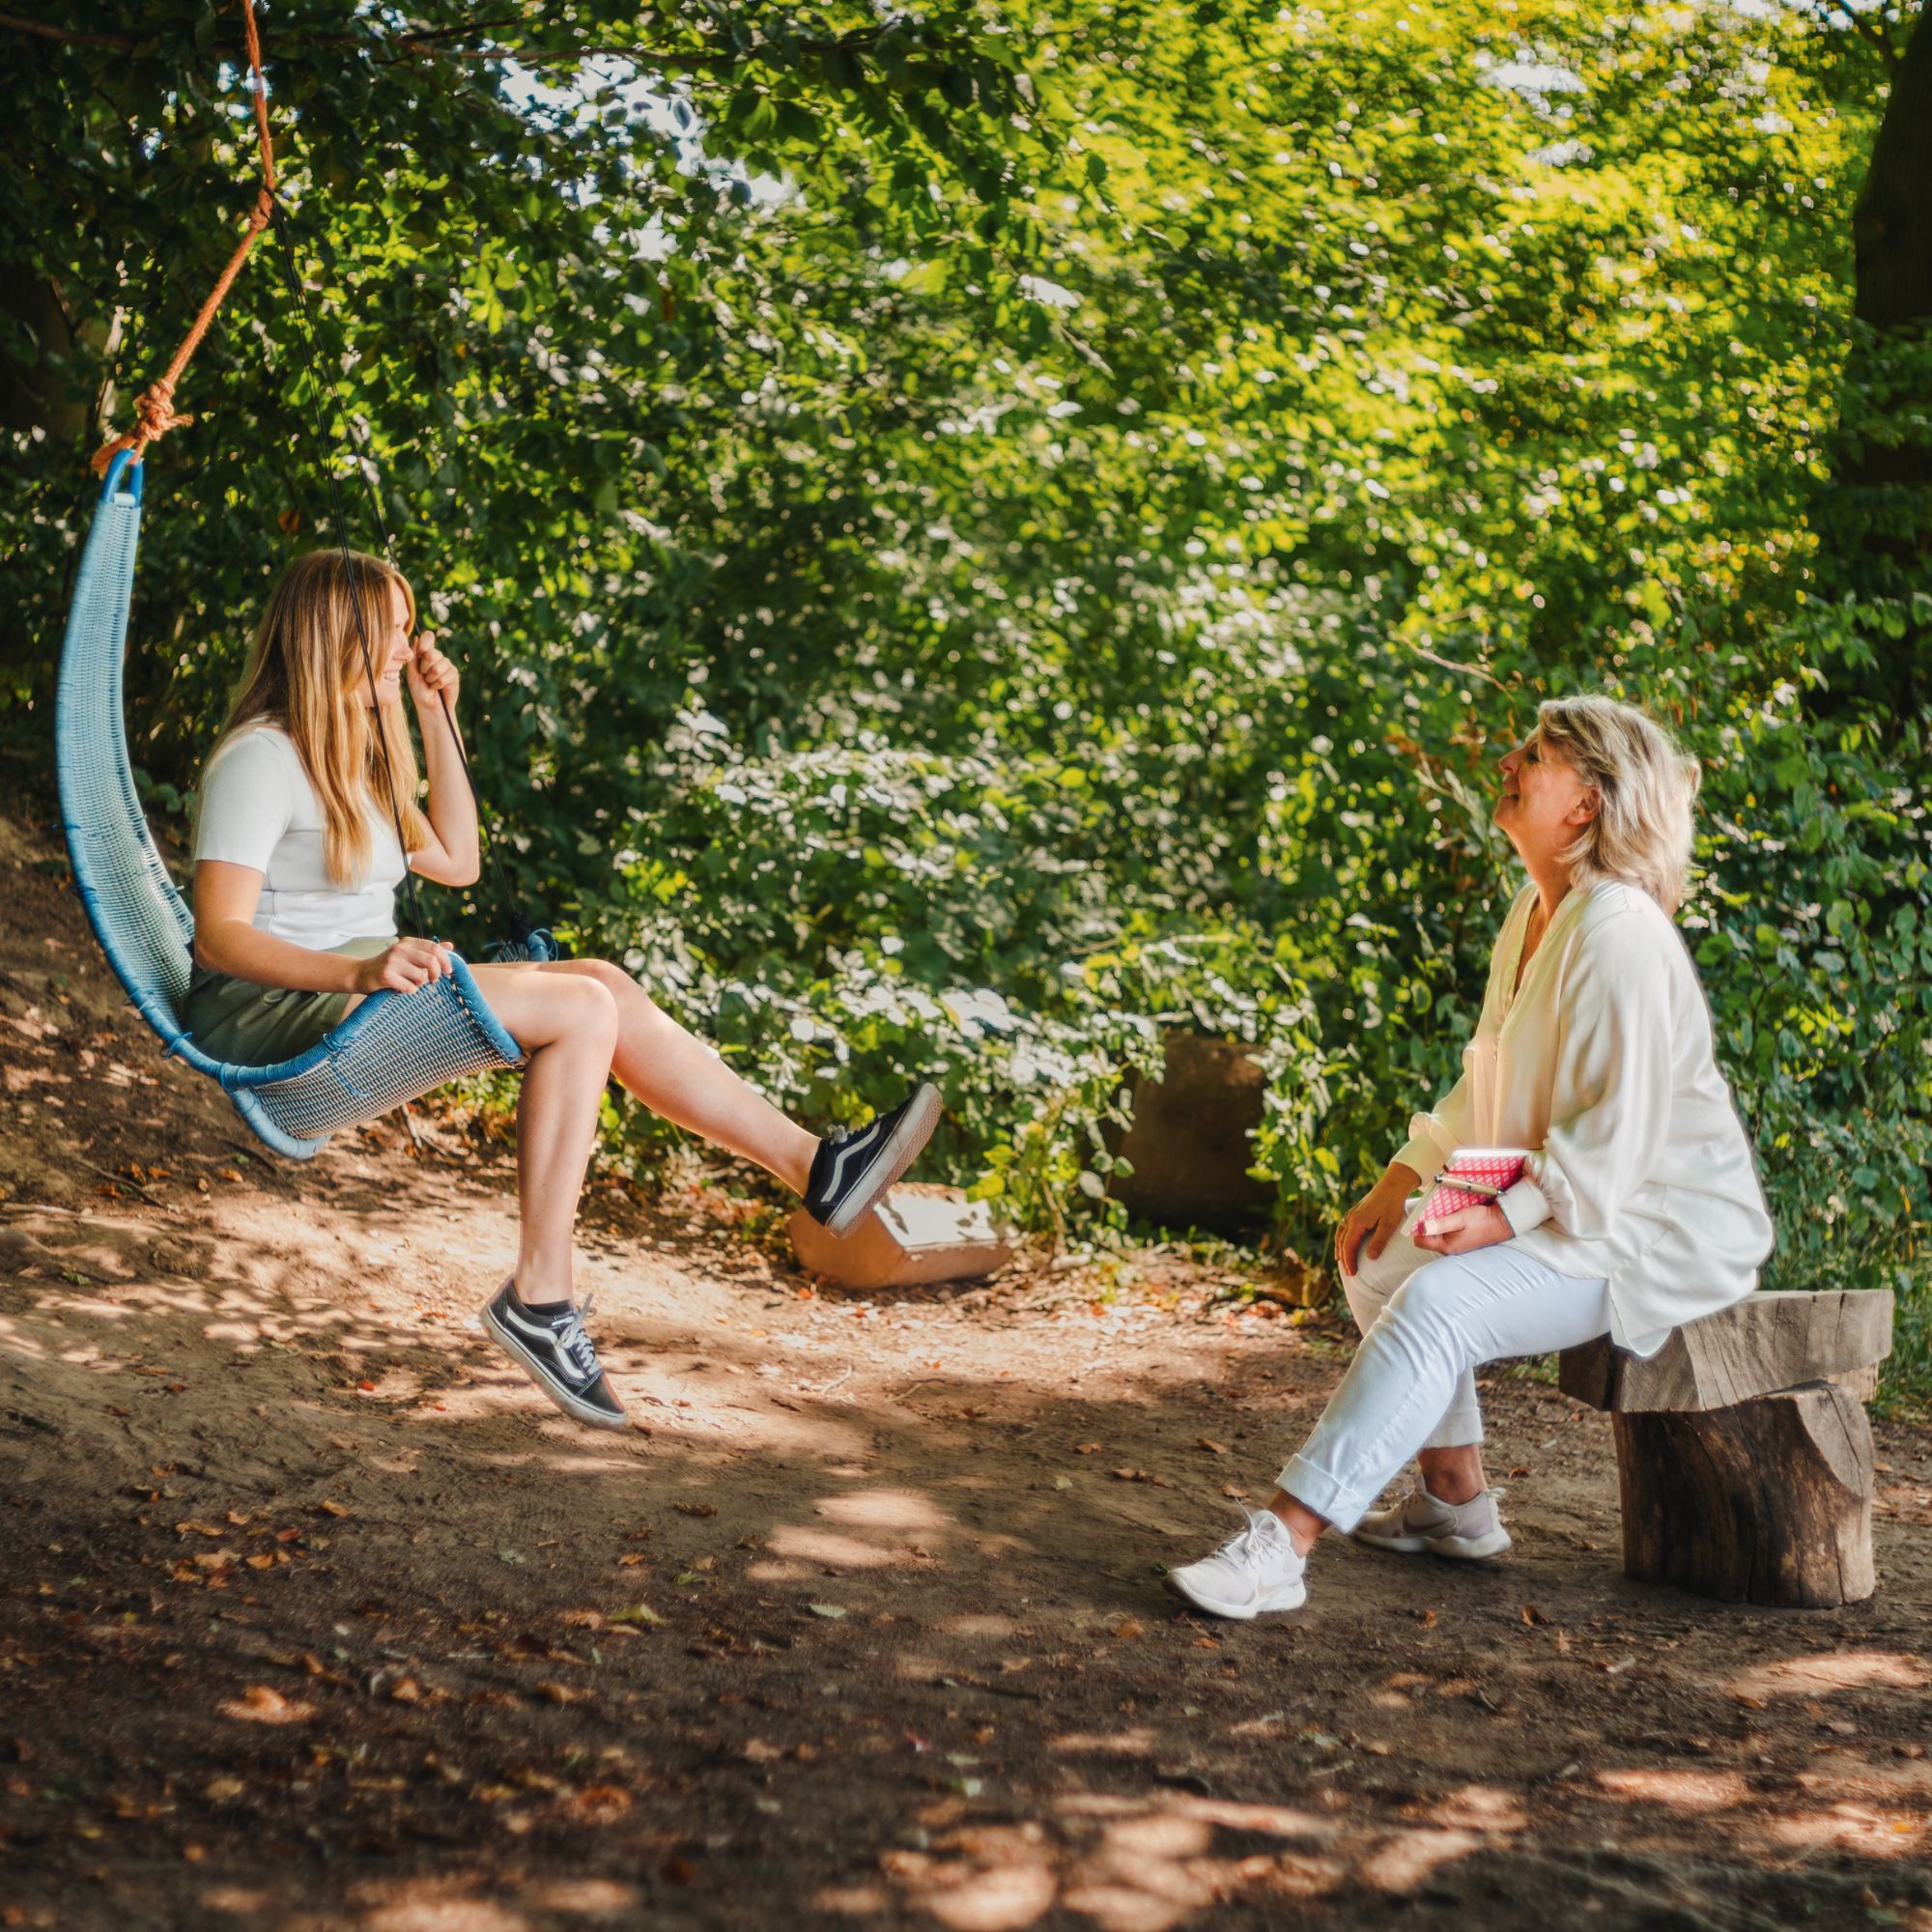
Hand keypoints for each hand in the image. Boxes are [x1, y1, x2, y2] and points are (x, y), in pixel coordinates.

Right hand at [353, 937, 455, 995]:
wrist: (361, 974)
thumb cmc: (389, 966)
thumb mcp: (408, 954)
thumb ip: (428, 951)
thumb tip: (450, 946)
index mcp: (408, 942)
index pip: (434, 947)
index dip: (446, 960)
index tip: (448, 971)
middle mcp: (400, 949)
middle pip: (431, 961)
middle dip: (437, 974)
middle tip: (434, 981)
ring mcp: (392, 962)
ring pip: (421, 976)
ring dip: (419, 984)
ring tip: (410, 982)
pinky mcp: (386, 976)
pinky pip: (409, 987)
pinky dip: (409, 990)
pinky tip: (400, 988)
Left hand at [406, 630, 459, 713]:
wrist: (429, 706)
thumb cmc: (419, 690)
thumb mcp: (412, 672)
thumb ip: (413, 656)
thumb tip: (416, 638)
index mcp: (426, 654)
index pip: (428, 637)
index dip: (425, 643)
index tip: (421, 653)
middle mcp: (438, 657)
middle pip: (431, 653)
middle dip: (424, 667)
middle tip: (424, 676)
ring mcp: (447, 665)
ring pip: (438, 666)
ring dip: (431, 678)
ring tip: (430, 684)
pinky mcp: (454, 674)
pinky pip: (445, 676)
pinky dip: (438, 684)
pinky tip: (437, 688)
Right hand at [1336, 1162, 1419, 1276]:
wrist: (1393, 1184)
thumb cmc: (1392, 1204)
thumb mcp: (1388, 1225)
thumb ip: (1378, 1242)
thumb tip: (1370, 1258)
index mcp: (1357, 1223)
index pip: (1349, 1246)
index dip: (1349, 1261)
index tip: (1352, 1273)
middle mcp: (1351, 1218)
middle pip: (1342, 1242)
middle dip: (1344, 1258)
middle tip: (1348, 1272)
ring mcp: (1352, 1214)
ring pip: (1340, 1234)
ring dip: (1340, 1249)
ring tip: (1341, 1260)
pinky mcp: (1356, 1211)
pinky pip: (1343, 1227)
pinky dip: (1341, 1238)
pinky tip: (1344, 1241)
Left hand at [1412, 1201, 1511, 1256]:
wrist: (1501, 1222)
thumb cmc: (1482, 1221)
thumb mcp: (1460, 1219)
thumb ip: (1441, 1223)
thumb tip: (1423, 1227)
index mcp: (1446, 1246)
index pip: (1419, 1240)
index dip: (1416, 1228)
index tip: (1419, 1215)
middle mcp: (1448, 1249)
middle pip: (1426, 1237)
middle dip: (1426, 1224)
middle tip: (1431, 1210)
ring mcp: (1454, 1245)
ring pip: (1435, 1234)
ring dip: (1436, 1222)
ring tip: (1442, 1211)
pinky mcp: (1459, 1240)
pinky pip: (1445, 1232)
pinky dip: (1444, 1224)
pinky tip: (1450, 1216)